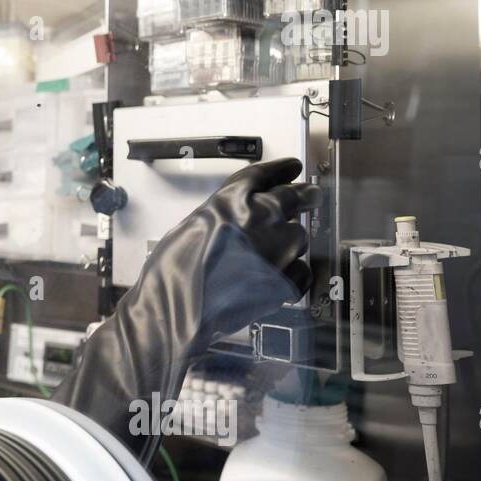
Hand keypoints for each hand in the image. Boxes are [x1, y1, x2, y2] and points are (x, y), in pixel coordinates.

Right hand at [52, 157, 321, 456]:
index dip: (281, 169)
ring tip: (276, 249)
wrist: (173, 313)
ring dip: (291, 238)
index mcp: (230, 203)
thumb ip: (222, 215)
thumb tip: (239, 214)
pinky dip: (293, 270)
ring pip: (298, 236)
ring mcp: (275, 253)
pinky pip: (300, 271)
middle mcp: (258, 221)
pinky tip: (279, 274)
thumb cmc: (170, 274)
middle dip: (303, 195)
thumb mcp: (191, 227)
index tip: (292, 167)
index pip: (264, 175)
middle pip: (293, 198)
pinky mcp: (282, 284)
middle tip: (310, 194)